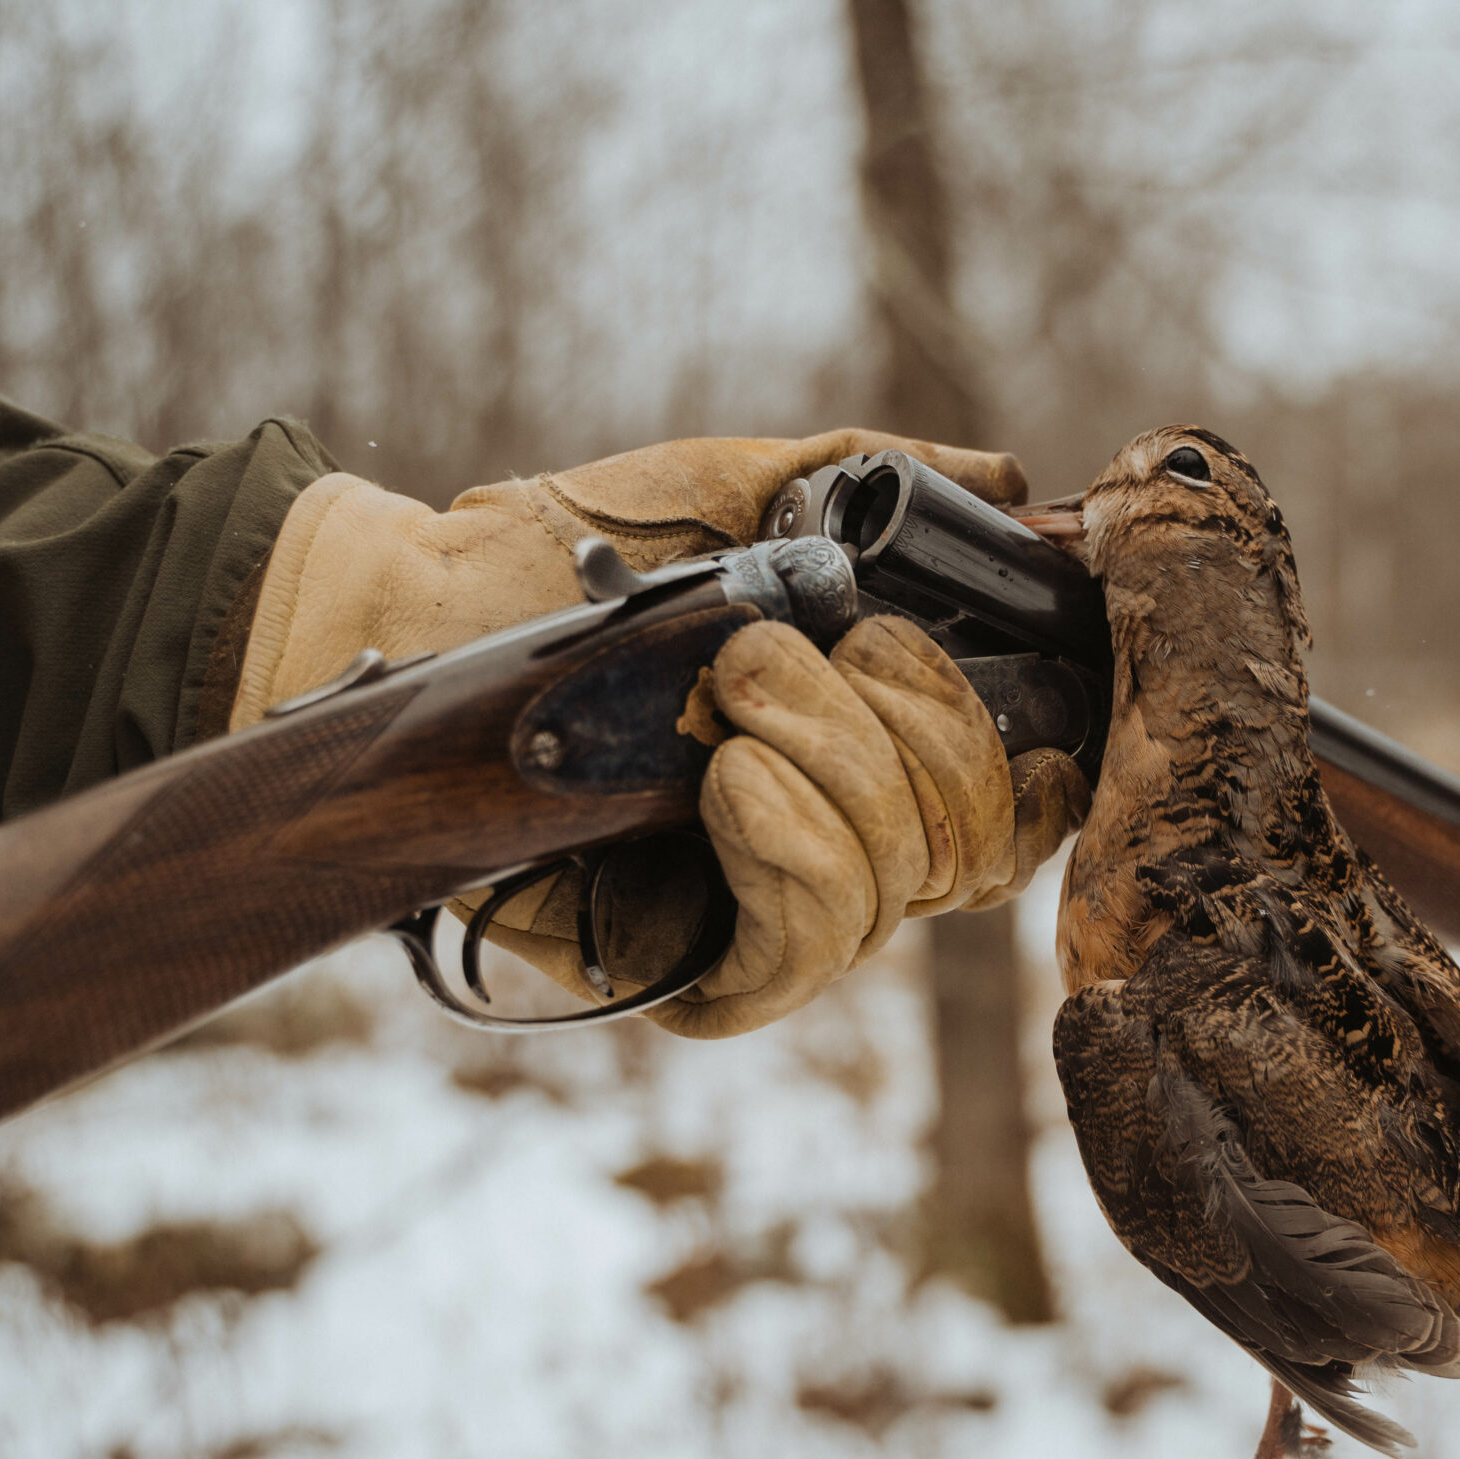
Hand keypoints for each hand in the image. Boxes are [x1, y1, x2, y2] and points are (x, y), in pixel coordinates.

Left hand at [228, 430, 1088, 1038]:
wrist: (426, 616)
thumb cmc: (569, 554)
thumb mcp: (740, 489)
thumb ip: (877, 479)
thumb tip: (1009, 480)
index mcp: (868, 751)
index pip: (1011, 810)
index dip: (1034, 767)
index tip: (1009, 705)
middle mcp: (842, 846)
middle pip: (973, 846)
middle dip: (912, 730)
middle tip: (779, 651)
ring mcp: (774, 918)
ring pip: (900, 891)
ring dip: (834, 768)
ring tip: (728, 692)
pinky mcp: (701, 978)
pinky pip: (811, 949)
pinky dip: (796, 851)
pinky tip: (729, 782)